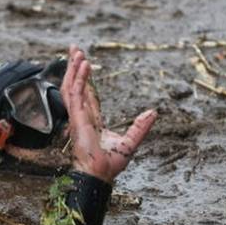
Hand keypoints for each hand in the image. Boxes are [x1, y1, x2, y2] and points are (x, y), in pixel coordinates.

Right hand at [61, 45, 156, 183]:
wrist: (99, 175)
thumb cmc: (110, 166)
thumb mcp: (130, 143)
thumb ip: (140, 127)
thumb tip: (153, 112)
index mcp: (92, 122)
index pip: (87, 96)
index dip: (86, 79)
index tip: (85, 64)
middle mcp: (82, 117)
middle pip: (76, 86)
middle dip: (74, 67)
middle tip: (74, 49)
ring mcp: (77, 117)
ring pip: (72, 86)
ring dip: (73, 68)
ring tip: (76, 51)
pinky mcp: (76, 118)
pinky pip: (76, 94)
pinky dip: (79, 78)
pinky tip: (83, 65)